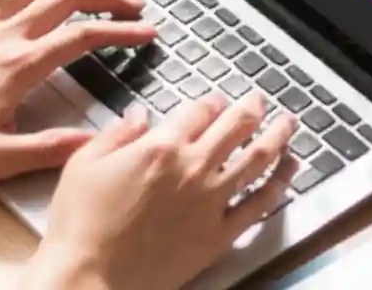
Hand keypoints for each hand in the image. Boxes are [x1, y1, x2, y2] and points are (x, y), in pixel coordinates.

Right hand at [24, 94, 299, 289]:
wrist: (90, 277)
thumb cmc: (81, 225)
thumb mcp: (84, 164)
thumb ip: (116, 134)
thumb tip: (138, 115)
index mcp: (161, 146)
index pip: (198, 111)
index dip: (210, 102)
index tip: (216, 100)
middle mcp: (193, 168)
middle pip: (236, 127)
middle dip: (252, 107)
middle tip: (260, 99)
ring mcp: (211, 202)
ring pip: (257, 159)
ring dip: (277, 137)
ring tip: (288, 124)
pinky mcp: (219, 234)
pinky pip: (259, 205)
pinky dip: (280, 184)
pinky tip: (290, 171)